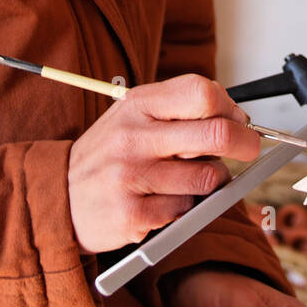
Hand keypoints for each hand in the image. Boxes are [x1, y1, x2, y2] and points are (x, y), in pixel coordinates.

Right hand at [67, 74, 260, 254]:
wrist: (58, 196)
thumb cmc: (110, 155)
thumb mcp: (134, 117)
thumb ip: (178, 112)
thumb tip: (237, 118)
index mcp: (137, 104)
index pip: (202, 92)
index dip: (231, 107)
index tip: (238, 120)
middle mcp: (133, 136)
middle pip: (216, 133)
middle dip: (246, 143)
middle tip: (248, 150)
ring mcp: (131, 176)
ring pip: (208, 178)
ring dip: (212, 182)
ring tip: (188, 179)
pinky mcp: (132, 214)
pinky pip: (186, 210)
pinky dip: (185, 208)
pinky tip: (162, 201)